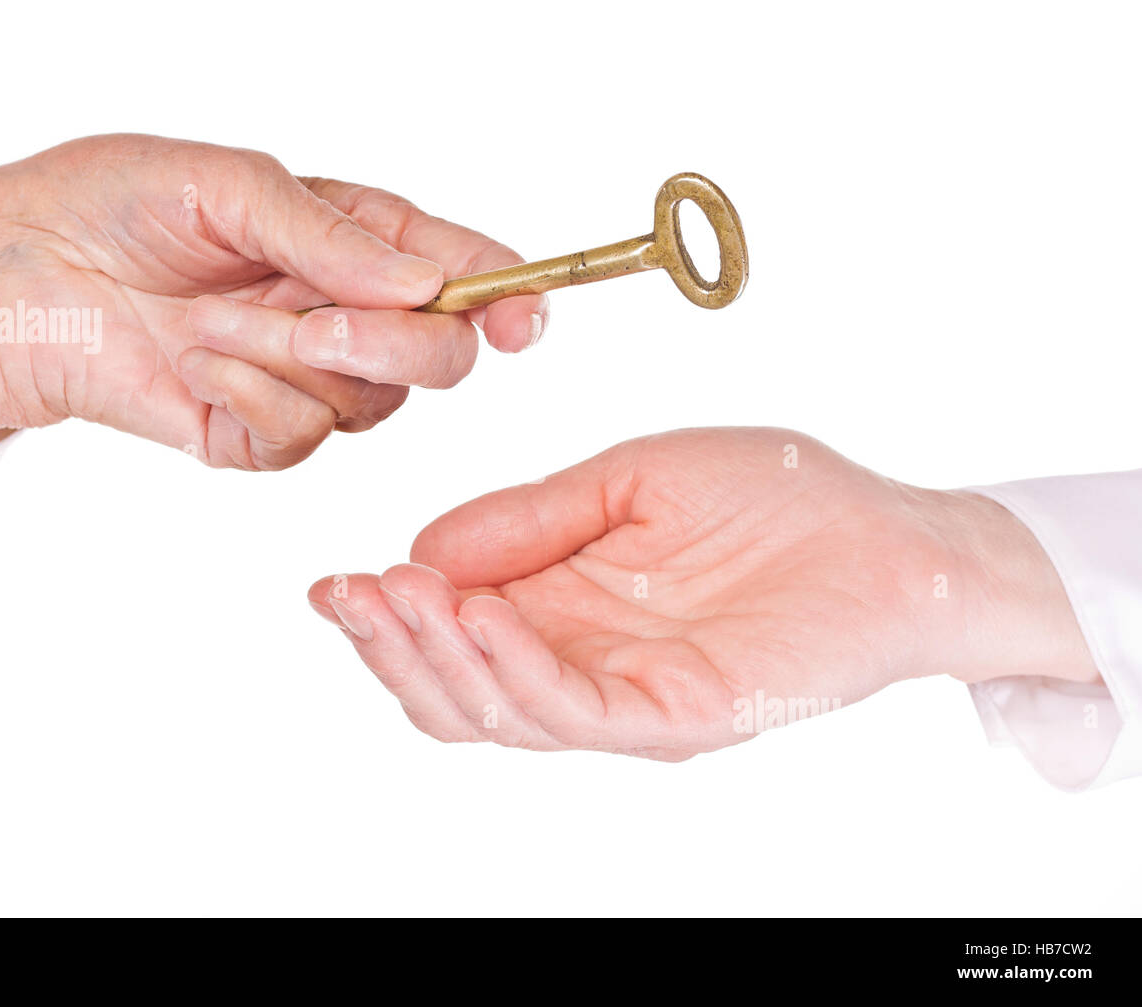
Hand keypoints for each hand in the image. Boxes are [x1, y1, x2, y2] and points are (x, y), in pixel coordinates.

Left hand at [0, 134, 545, 467]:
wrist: (10, 274)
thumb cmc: (110, 202)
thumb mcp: (229, 186)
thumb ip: (332, 236)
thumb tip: (423, 285)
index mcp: (353, 239)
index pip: (458, 272)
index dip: (504, 295)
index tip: (521, 318)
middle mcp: (342, 313)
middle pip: (438, 355)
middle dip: (396, 344)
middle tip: (321, 322)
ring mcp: (302, 378)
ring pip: (369, 401)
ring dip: (290, 359)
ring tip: (206, 320)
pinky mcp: (254, 433)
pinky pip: (300, 439)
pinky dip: (254, 398)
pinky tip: (198, 362)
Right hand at [308, 428, 1096, 759]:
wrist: (891, 535)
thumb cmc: (774, 500)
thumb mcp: (625, 480)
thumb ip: (529, 519)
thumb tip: (424, 546)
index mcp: (561, 611)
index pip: (450, 640)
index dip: (385, 616)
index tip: (333, 579)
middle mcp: (581, 666)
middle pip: (454, 694)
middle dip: (389, 647)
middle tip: (346, 593)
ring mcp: (627, 701)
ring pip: (498, 714)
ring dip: (433, 657)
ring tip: (396, 593)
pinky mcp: (678, 718)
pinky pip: (576, 711)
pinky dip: (514, 667)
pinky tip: (475, 612)